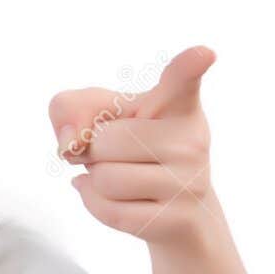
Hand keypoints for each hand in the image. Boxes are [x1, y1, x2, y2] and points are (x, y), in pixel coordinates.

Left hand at [50, 45, 220, 248]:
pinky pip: (110, 211)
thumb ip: (71, 109)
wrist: (177, 214)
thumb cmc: (130, 152)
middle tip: (116, 156)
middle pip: (104, 140)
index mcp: (178, 105)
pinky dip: (96, 204)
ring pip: (104, 178)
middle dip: (93, 152)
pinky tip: (114, 199)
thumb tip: (70, 142)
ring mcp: (190, 181)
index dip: (189, 65)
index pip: (182, 81)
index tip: (204, 53)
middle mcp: (191, 139)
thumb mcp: (99, 118)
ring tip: (121, 177)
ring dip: (95, 180)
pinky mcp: (178, 219)